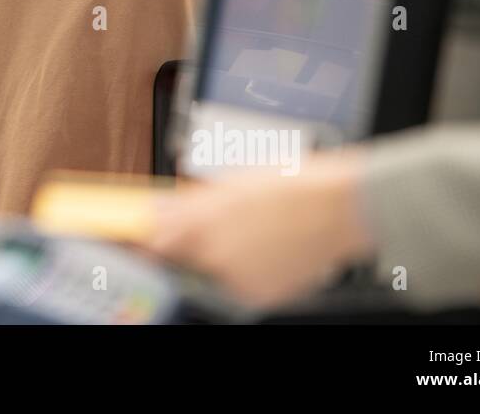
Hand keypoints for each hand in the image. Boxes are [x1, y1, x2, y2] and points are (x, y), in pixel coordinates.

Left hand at [144, 152, 374, 308]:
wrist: (342, 208)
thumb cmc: (295, 186)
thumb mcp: (233, 184)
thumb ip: (189, 203)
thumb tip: (157, 210)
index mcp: (204, 222)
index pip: (155, 241)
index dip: (144, 239)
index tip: (136, 236)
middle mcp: (216, 255)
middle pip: (182, 257)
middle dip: (187, 243)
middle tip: (210, 226)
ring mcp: (238, 279)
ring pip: (212, 271)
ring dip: (218, 256)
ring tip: (248, 232)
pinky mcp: (260, 295)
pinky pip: (238, 284)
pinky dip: (243, 270)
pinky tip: (263, 248)